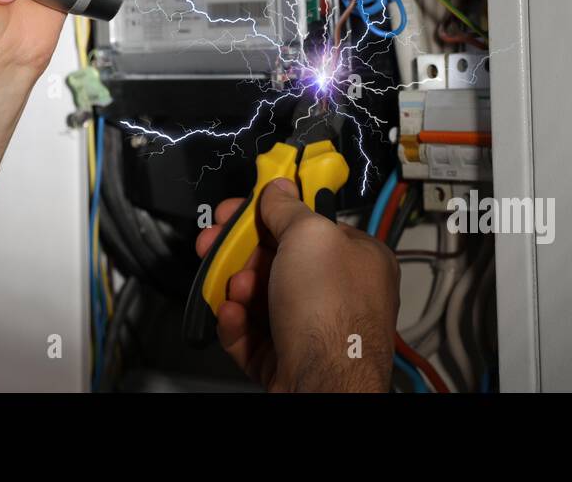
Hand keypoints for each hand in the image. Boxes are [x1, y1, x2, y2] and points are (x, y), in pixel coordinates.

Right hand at [195, 178, 399, 391]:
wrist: (323, 385)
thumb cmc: (331, 310)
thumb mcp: (309, 236)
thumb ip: (289, 208)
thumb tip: (279, 187)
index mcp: (358, 259)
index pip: (309, 225)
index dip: (270, 213)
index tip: (239, 209)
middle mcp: (339, 294)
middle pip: (278, 261)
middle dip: (241, 252)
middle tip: (214, 241)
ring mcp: (313, 330)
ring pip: (260, 298)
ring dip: (238, 288)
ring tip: (234, 288)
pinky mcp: (286, 360)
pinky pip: (252, 335)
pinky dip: (236, 323)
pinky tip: (231, 315)